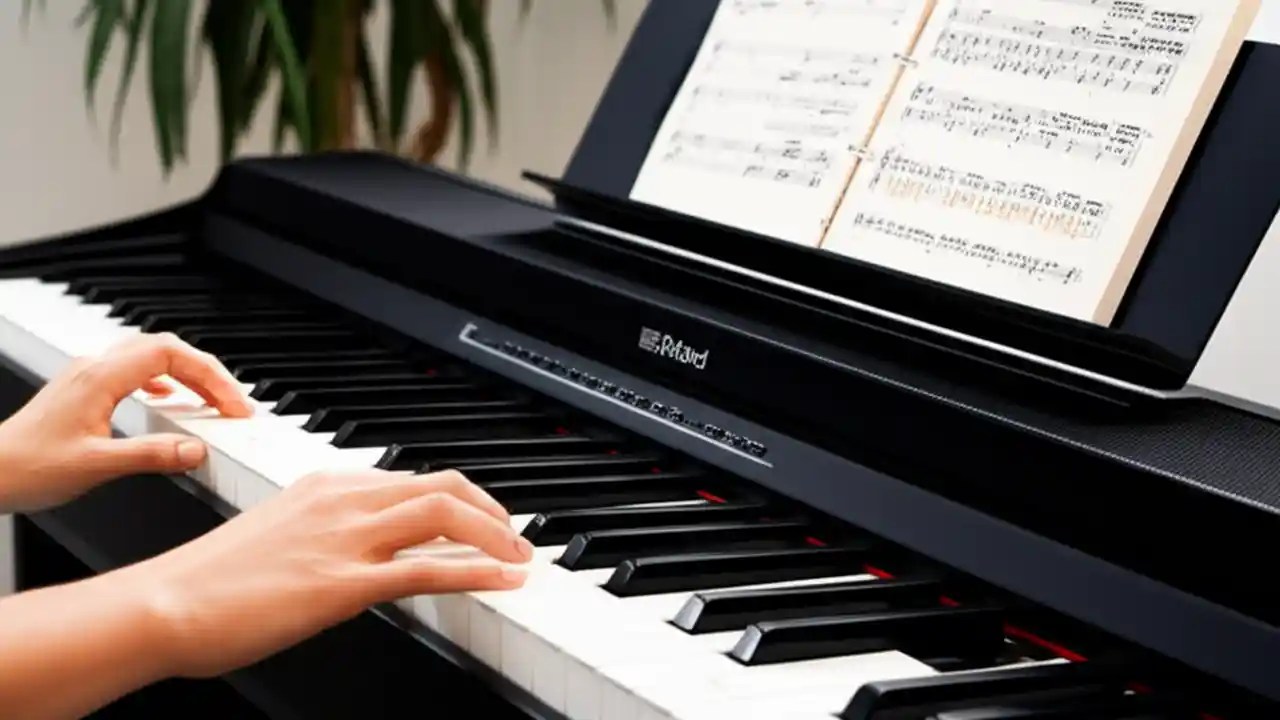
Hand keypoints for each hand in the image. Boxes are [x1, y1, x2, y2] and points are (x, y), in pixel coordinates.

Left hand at [0, 332, 252, 512]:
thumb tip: (195, 450)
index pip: (172, 356)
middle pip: (166, 348)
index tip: (233, 404)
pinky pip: (133, 369)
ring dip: (186, 372)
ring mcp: (87, 376)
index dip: (211, 376)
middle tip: (232, 401)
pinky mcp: (83, 390)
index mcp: (100, 377)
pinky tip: (168, 398)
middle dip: (207, 371)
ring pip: (150, 355)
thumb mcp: (97, 466)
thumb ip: (151, 456)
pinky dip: (163, 379)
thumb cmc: (26, 467)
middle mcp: (94, 368)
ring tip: (210, 397)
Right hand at [121, 468, 530, 677]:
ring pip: (444, 516)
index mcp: (326, 486)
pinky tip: (501, 580)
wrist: (164, 603)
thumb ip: (325, 533)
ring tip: (519, 557)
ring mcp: (345, 540)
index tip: (483, 517)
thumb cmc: (210, 579)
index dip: (460, 499)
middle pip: (441, 487)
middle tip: (514, 534)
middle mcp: (342, 502)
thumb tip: (363, 553)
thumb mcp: (280, 535)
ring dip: (494, 535)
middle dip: (490, 509)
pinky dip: (476, 571)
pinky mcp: (343, 583)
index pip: (413, 480)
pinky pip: (427, 570)